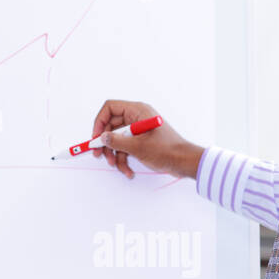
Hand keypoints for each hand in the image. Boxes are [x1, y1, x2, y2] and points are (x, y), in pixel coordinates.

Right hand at [89, 99, 203, 179]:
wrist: (183, 162)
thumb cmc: (167, 150)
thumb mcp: (138, 147)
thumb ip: (117, 141)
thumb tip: (101, 138)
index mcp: (137, 111)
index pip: (110, 108)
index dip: (100, 121)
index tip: (96, 137)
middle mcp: (137, 118)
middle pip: (111, 126)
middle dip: (105, 143)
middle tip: (98, 155)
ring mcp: (138, 130)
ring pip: (117, 140)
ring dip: (115, 155)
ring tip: (117, 166)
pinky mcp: (141, 141)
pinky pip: (126, 148)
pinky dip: (124, 160)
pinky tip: (128, 171)